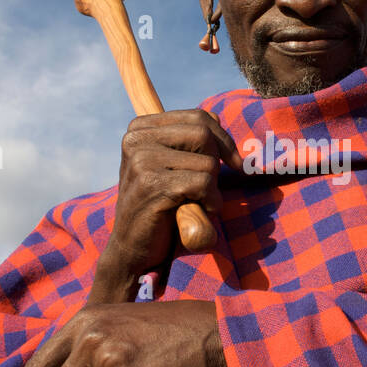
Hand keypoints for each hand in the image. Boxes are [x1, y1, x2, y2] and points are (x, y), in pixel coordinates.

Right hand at [99, 110, 243, 298]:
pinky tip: (198, 212)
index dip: (224, 139)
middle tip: (210, 188)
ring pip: (206, 162)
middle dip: (217, 162)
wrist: (133, 249)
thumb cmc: (158, 207)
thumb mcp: (168, 166)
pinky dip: (210, 201)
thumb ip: (185, 141)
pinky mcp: (152, 185)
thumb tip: (216, 119)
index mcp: (139, 129)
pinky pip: (203, 184)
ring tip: (197, 204)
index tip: (233, 162)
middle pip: (203, 133)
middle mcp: (136, 140)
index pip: (199, 117)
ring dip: (212, 188)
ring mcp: (142, 161)